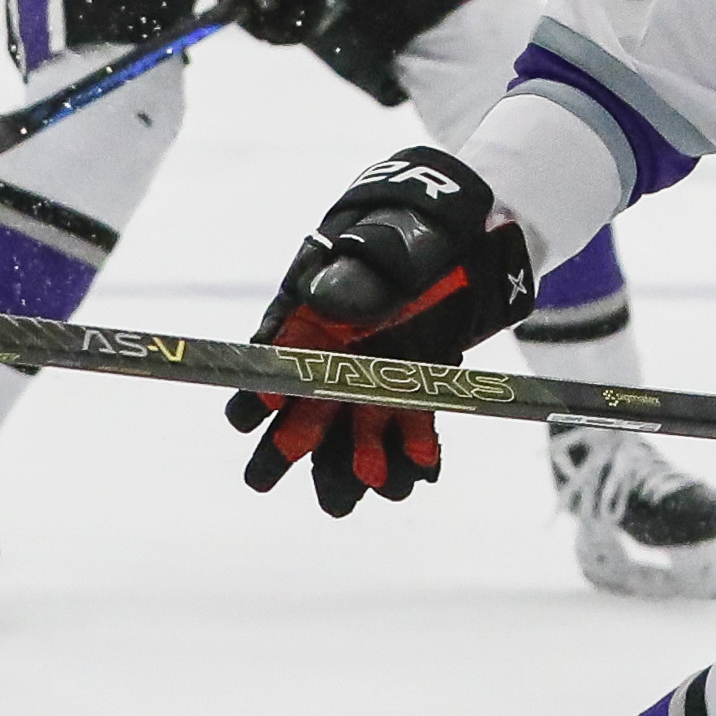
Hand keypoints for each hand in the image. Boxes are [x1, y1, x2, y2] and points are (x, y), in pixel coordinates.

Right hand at [224, 146, 539, 517]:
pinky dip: (414, 452)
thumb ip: (360, 277)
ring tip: (376, 485)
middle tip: (263, 481)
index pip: (268, 363)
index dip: (253, 393)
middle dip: (284, 448)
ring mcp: (372, 376)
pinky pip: (406, 428)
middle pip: (300, 411)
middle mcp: (334, 357)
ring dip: (358, 462)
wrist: (465, 232)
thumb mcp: (386, 244)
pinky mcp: (413, 386)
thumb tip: (328, 303)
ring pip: (353, 431)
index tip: (249, 416)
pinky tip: (423, 471)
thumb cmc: (412, 230)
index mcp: (310, 318)